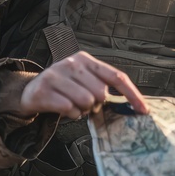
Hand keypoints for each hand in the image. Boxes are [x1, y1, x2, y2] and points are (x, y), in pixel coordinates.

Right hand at [19, 51, 148, 118]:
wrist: (30, 91)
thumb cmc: (64, 87)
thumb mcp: (83, 80)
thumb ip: (102, 86)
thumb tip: (131, 105)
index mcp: (86, 60)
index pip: (116, 76)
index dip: (132, 94)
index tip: (144, 110)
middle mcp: (72, 64)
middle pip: (100, 93)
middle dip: (95, 105)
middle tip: (85, 104)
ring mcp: (56, 75)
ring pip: (85, 102)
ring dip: (82, 111)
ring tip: (73, 106)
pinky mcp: (44, 90)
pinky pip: (69, 109)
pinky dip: (70, 115)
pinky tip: (63, 109)